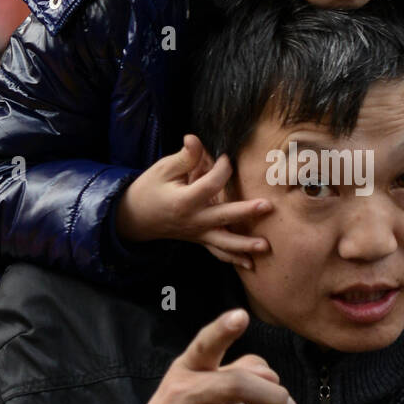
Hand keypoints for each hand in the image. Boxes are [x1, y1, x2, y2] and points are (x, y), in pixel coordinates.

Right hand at [115, 134, 273, 268]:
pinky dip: (233, 259)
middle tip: (268, 206)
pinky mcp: (200, 239)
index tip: (227, 157)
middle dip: (246, 212)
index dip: (223, 168)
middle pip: (223, 216)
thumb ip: (184, 157)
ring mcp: (197, 233)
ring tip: (265, 246)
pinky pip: (217, 252)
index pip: (211, 184)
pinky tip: (251, 265)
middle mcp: (193, 220)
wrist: (134, 218)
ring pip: (223, 242)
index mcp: (184, 201)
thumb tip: (194, 138)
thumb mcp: (163, 169)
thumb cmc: (149, 190)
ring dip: (245, 245)